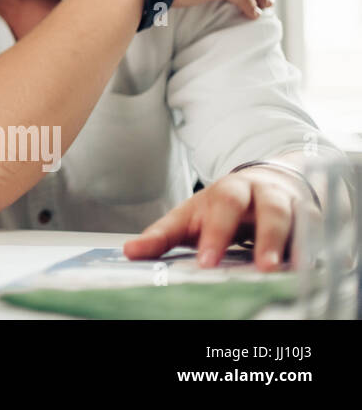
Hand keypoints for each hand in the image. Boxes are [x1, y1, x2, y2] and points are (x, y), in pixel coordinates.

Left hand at [122, 165, 318, 271]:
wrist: (264, 182)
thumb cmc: (222, 207)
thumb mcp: (190, 216)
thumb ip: (162, 236)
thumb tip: (130, 251)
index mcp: (227, 191)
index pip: (221, 208)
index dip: (215, 234)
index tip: (207, 261)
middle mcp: (262, 194)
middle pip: (267, 209)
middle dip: (265, 238)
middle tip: (262, 268)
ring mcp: (290, 204)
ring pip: (298, 219)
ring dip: (296, 244)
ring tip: (292, 270)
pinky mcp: (312, 217)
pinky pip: (320, 231)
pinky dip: (321, 248)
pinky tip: (321, 266)